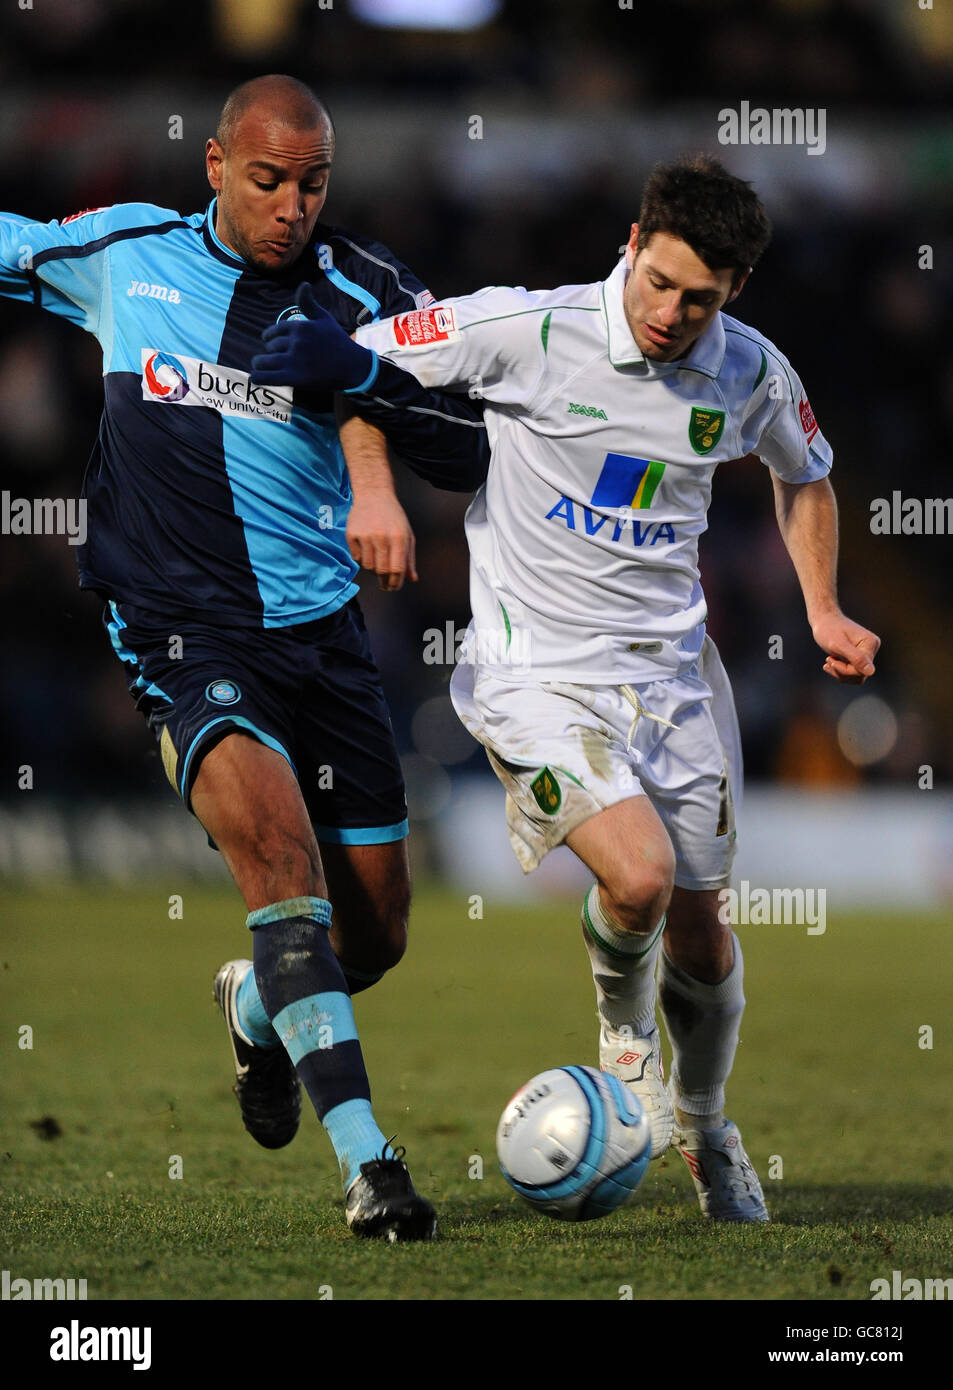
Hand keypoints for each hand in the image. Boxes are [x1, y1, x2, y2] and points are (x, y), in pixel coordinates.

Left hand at [250, 282, 375, 390]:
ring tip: (261, 367)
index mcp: (300, 327)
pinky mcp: (293, 378)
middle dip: (270, 351)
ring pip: (263, 361)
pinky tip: (255, 377)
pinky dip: (257, 377)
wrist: (352, 366)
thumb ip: (308, 303)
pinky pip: (266, 377)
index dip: (270, 337)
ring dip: (260, 364)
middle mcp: (295, 342)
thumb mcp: (324, 318)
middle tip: (276, 358)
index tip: (271, 343)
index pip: (273, 331)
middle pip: (270, 346)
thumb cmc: (338, 341)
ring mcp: (293, 361)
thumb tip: (304, 284)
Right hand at [347, 490, 417, 590]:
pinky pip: (356, 558)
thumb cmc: (393, 517)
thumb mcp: (407, 534)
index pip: (397, 569)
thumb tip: (412, 579)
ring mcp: (365, 535)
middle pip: (382, 571)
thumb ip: (409, 558)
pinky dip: (362, 558)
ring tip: (377, 558)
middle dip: (384, 581)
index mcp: (398, 537)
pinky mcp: (351, 534)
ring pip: (368, 566)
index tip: (394, 588)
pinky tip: (366, 548)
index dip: (395, 583)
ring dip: (373, 568)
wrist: (374, 494)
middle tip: (385, 584)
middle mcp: (382, 537)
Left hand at [811, 610, 879, 682]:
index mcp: (871, 643)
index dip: (845, 669)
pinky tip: (830, 663)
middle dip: (841, 671)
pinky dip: (840, 671)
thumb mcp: (839, 645)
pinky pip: (853, 673)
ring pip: (857, 676)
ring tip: (829, 661)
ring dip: (840, 672)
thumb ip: (856, 658)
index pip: (862, 669)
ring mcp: (867, 653)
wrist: (823, 620)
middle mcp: (872, 648)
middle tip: (828, 660)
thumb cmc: (829, 630)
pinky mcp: (860, 657)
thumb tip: (871, 672)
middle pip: (860, 674)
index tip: (829, 659)